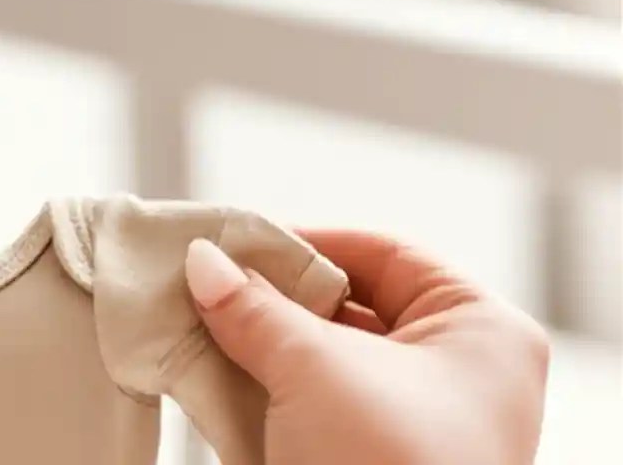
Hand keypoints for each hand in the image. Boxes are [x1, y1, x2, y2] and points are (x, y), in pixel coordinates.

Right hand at [186, 230, 548, 464]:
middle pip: (353, 304)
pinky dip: (275, 390)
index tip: (235, 245)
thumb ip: (252, 307)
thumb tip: (203, 261)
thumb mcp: (311, 368)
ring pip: (330, 358)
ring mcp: (424, 422)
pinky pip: (322, 405)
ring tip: (206, 328)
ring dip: (266, 346)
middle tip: (210, 287)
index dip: (305, 243)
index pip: (383, 252)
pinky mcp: (383, 459)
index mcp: (481, 329)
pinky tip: (222, 378)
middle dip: (275, 299)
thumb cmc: (387, 464)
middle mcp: (463, 372)